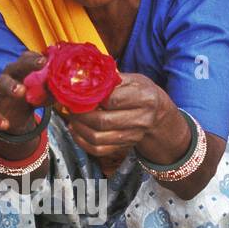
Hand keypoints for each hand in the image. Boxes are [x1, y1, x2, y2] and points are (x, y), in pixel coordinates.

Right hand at [0, 51, 48, 137]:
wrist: (11, 116)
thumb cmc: (29, 98)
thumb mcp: (42, 95)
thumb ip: (51, 91)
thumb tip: (67, 88)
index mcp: (22, 69)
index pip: (28, 58)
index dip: (36, 58)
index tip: (47, 59)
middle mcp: (9, 75)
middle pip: (16, 66)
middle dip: (28, 64)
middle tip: (41, 64)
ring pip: (2, 83)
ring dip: (11, 86)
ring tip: (21, 92)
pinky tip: (4, 125)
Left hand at [66, 74, 186, 159]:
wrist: (157, 114)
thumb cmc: (141, 92)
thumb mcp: (133, 79)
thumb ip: (111, 79)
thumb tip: (84, 77)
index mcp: (144, 98)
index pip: (113, 100)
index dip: (93, 97)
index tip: (80, 93)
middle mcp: (141, 119)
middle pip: (103, 121)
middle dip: (81, 114)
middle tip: (71, 107)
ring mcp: (133, 136)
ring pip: (98, 138)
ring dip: (79, 128)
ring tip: (72, 117)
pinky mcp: (124, 147)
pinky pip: (98, 150)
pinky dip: (82, 142)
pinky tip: (76, 130)